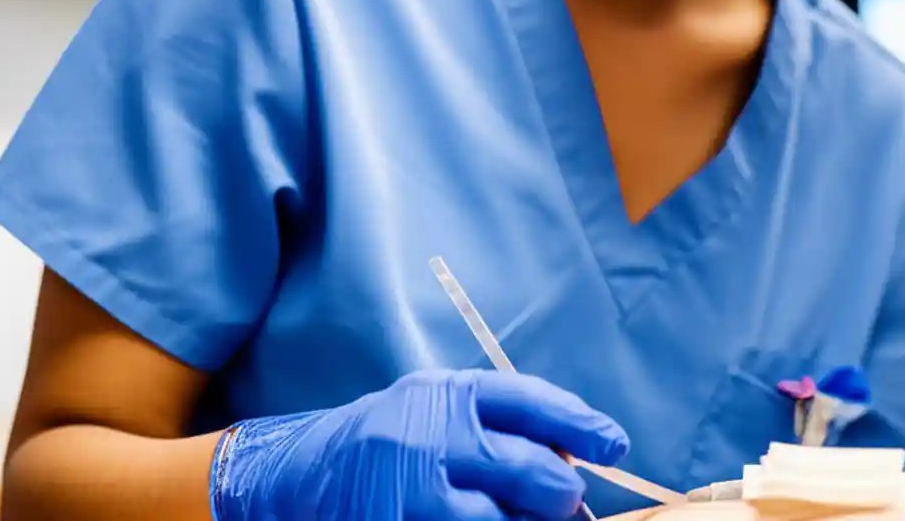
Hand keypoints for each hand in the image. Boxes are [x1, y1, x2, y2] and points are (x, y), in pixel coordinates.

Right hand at [210, 369, 629, 519]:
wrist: (290, 476)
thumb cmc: (378, 442)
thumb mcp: (430, 411)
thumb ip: (491, 424)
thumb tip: (571, 457)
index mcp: (441, 395)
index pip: (530, 403)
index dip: (581, 424)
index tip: (615, 445)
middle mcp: (428, 438)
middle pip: (535, 472)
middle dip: (560, 494)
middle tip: (564, 502)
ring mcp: (412, 493)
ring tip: (516, 514)